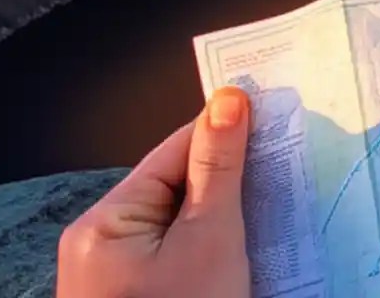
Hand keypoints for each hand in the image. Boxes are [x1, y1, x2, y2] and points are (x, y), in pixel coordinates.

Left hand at [56, 87, 251, 297]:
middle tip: (281, 171)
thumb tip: (227, 101)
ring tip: (271, 209)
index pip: (172, 154)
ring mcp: (114, 275)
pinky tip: (246, 251)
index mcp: (103, 223)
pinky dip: (211, 252)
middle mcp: (98, 246)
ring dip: (223, 220)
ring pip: (179, 226)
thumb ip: (218, 169)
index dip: (223, 134)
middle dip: (227, 183)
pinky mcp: (134, 295)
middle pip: (176, 191)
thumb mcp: (210, 239)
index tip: (268, 119)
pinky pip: (176, 257)